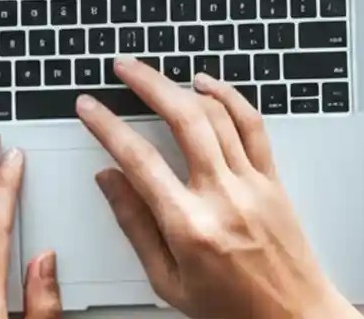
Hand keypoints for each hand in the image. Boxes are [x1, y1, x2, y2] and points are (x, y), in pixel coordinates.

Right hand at [77, 56, 362, 318]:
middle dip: (147, 84)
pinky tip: (209, 86)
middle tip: (123, 67)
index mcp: (190, 227)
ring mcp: (252, 184)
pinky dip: (230, 98)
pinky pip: (253, 126)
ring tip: (157, 74)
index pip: (138, 160)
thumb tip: (108, 179)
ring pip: (217, 115)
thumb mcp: (167, 281)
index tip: (89, 107)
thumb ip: (135, 225)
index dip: (107, 126)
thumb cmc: (232, 310)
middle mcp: (223, 197)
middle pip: (182, 120)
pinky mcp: (274, 180)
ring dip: (183, 86)